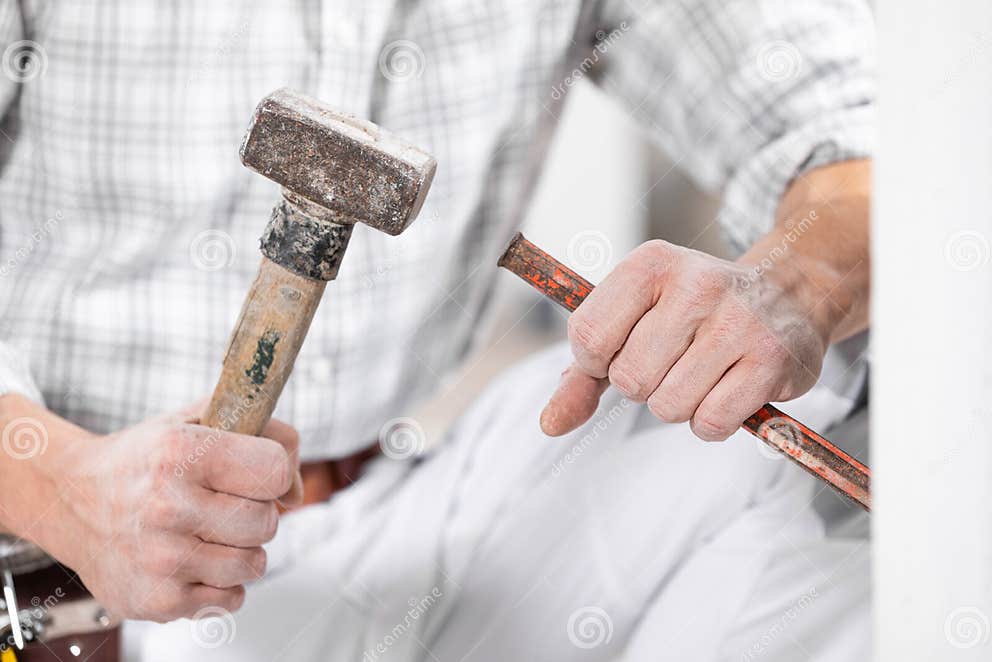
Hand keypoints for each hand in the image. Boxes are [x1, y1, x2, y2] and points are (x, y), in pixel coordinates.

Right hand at [47, 406, 299, 621]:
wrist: (71, 500)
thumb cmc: (148, 458)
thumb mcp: (200, 421)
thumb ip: (268, 435)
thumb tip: (297, 492)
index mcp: (180, 453)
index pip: (274, 470)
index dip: (271, 471)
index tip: (249, 471)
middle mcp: (168, 506)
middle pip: (267, 522)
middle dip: (256, 512)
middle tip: (223, 504)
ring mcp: (161, 559)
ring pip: (254, 563)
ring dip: (241, 550)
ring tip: (208, 533)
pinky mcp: (157, 601)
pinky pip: (231, 599)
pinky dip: (222, 583)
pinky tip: (195, 561)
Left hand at [541, 161, 870, 440]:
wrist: (789, 294)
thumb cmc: (693, 313)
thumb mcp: (633, 320)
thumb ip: (584, 373)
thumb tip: (550, 424)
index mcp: (650, 264)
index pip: (587, 337)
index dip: (596, 363)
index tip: (622, 351)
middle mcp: (695, 284)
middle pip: (630, 379)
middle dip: (643, 386)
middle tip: (672, 361)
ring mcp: (737, 321)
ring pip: (669, 406)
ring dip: (678, 405)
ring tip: (702, 374)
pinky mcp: (772, 360)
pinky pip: (711, 422)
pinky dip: (711, 422)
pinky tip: (728, 391)